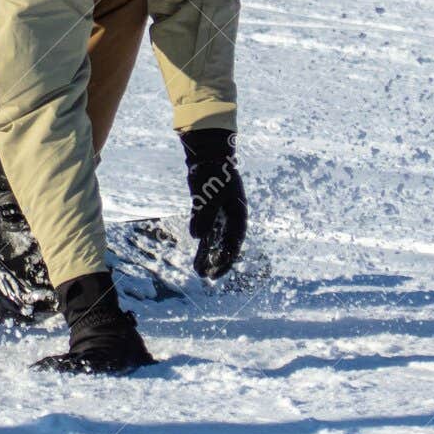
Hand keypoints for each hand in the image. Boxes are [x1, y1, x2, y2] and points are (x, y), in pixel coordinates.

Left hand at [179, 128, 247, 278]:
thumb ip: (204, 216)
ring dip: (207, 255)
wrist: (207, 155)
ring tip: (198, 272)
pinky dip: (201, 244)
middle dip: (217, 262)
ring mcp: (220, 214)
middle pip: (225, 245)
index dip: (226, 259)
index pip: (234, 242)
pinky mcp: (207, 211)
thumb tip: (197, 237)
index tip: (217, 272)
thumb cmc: (213, 174)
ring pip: (214, 240)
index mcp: (238, 214)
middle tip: (207, 278)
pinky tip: (195, 255)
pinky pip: (205, 232)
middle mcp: (231, 217)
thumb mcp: (209, 195)